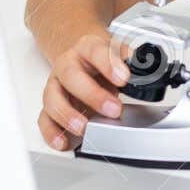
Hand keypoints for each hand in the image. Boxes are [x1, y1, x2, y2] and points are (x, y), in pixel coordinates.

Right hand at [38, 30, 128, 150]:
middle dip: (93, 95)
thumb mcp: (117, 53)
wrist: (81, 57)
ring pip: (53, 98)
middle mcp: (67, 65)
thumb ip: (130, 61)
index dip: (109, 64)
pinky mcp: (51, 105)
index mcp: (86, 48)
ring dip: (67, 114)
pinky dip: (52, 132)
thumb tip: (144, 67)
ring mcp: (56, 85)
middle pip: (72, 76)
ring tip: (84, 127)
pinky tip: (63, 141)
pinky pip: (45, 118)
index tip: (124, 78)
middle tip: (114, 109)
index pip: (96, 51)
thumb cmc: (100, 59)